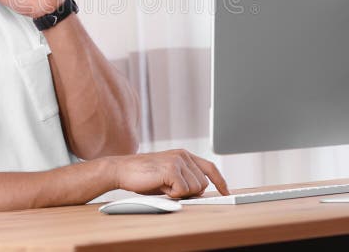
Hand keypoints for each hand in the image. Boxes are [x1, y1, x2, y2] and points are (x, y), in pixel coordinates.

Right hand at [109, 149, 229, 197]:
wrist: (122, 170)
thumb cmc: (143, 175)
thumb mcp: (168, 174)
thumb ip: (185, 178)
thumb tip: (200, 191)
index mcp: (184, 154)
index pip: (210, 167)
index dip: (220, 181)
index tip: (226, 192)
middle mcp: (183, 155)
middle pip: (203, 183)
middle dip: (190, 192)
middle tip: (170, 188)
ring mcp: (178, 160)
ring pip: (195, 188)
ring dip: (180, 193)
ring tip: (163, 185)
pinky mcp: (171, 169)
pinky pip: (183, 191)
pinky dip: (173, 194)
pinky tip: (161, 186)